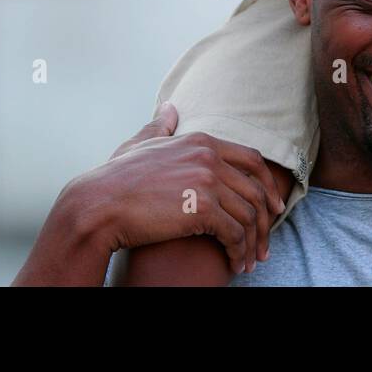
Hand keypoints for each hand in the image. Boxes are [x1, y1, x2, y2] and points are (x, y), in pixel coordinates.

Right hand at [71, 103, 283, 274]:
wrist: (97, 205)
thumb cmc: (114, 180)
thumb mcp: (140, 144)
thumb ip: (159, 127)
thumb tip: (170, 108)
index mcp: (201, 141)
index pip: (252, 160)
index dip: (267, 185)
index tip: (274, 206)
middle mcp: (209, 157)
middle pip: (255, 191)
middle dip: (265, 220)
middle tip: (264, 244)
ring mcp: (207, 181)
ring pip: (248, 216)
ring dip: (253, 243)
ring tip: (249, 261)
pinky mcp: (203, 209)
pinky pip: (235, 234)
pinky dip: (239, 252)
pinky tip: (236, 263)